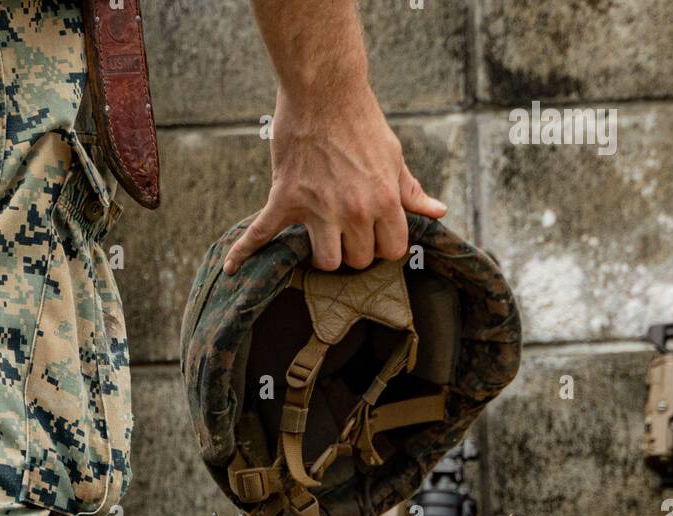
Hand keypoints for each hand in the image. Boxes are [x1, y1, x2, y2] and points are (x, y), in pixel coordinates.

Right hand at [225, 84, 445, 274]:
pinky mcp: (286, 199)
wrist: (324, 89)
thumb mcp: (393, 157)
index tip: (376, 235)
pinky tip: (232, 268)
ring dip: (324, 253)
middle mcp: (353, 211)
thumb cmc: (362, 121)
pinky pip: (261, 235)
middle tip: (349, 230)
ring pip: (324, 261)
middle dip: (355, 250)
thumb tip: (439, 213)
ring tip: (323, 237)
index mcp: (383, 201)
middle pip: (357, 261)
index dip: (384, 246)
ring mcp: (318, 209)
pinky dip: (244, 252)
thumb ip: (411, 191)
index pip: (391, 251)